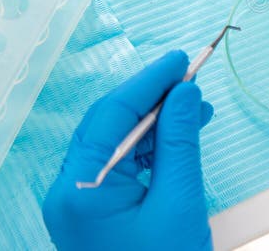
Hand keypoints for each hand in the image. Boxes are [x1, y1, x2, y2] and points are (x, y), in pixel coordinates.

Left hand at [43, 51, 214, 250]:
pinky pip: (122, 164)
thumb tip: (186, 91)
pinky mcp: (96, 210)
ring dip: (157, 121)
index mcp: (79, 189)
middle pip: (109, 125)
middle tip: (192, 78)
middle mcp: (70, 190)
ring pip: (117, 142)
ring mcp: (80, 201)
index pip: (111, 115)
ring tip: (198, 109)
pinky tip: (181, 136)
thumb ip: (180, 141)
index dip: (148, 81)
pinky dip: (152, 146)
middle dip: (153, 98)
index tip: (181, 59)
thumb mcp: (179, 201)